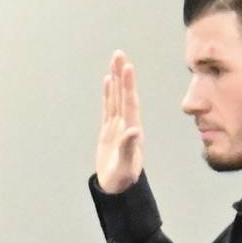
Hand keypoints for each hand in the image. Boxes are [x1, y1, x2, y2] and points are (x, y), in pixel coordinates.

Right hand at [96, 50, 144, 193]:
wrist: (117, 188)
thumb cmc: (123, 179)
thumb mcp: (126, 166)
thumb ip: (129, 147)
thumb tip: (133, 130)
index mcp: (131, 129)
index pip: (129, 102)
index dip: (128, 85)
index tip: (127, 67)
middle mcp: (126, 123)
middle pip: (123, 94)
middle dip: (121, 75)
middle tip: (119, 54)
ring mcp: (117, 126)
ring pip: (116, 97)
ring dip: (115, 80)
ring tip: (114, 61)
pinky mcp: (108, 130)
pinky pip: (108, 107)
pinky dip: (108, 94)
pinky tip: (107, 82)